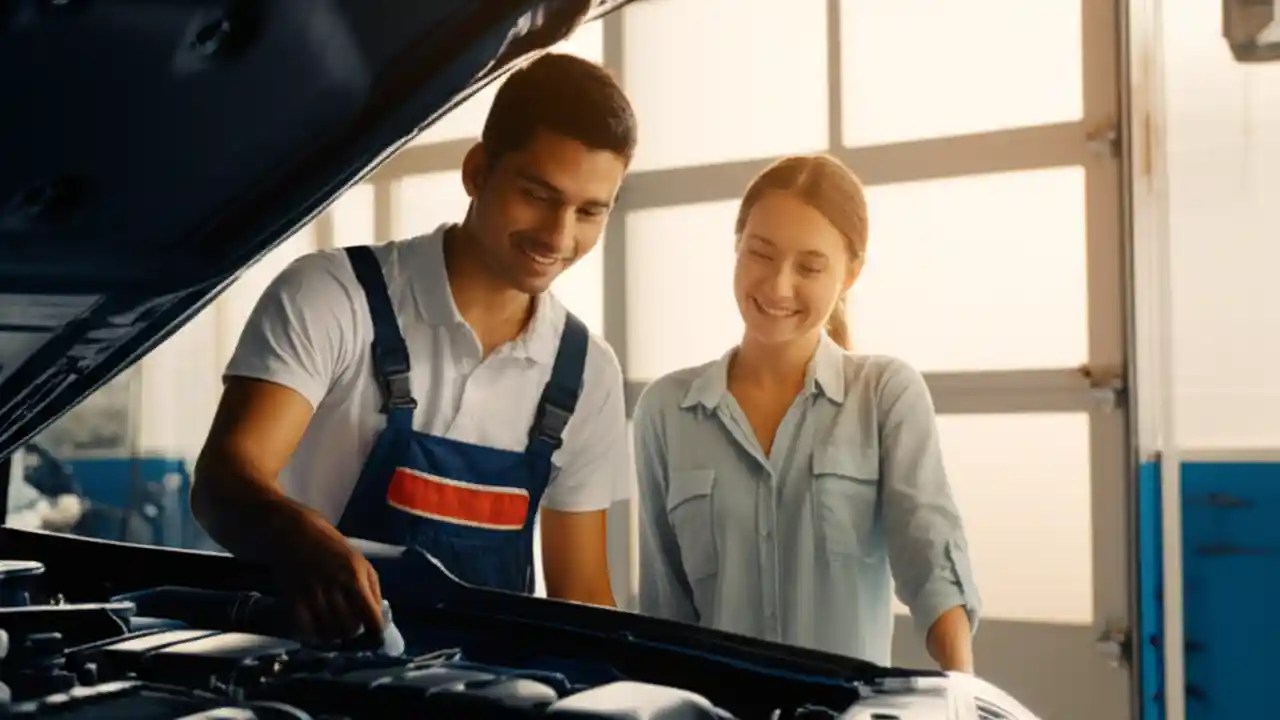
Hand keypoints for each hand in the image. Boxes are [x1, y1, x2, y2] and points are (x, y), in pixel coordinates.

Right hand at [272, 507, 384, 645]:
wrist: (294, 531)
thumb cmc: (331, 545)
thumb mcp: (360, 560)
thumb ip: (372, 588)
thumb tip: (377, 616)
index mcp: (355, 576)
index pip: (370, 615)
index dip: (375, 630)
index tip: (375, 636)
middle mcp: (335, 586)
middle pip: (349, 627)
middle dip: (353, 633)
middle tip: (351, 629)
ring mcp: (312, 593)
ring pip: (328, 631)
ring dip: (334, 635)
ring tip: (335, 631)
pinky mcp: (293, 598)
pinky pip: (305, 628)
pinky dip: (313, 634)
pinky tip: (317, 628)